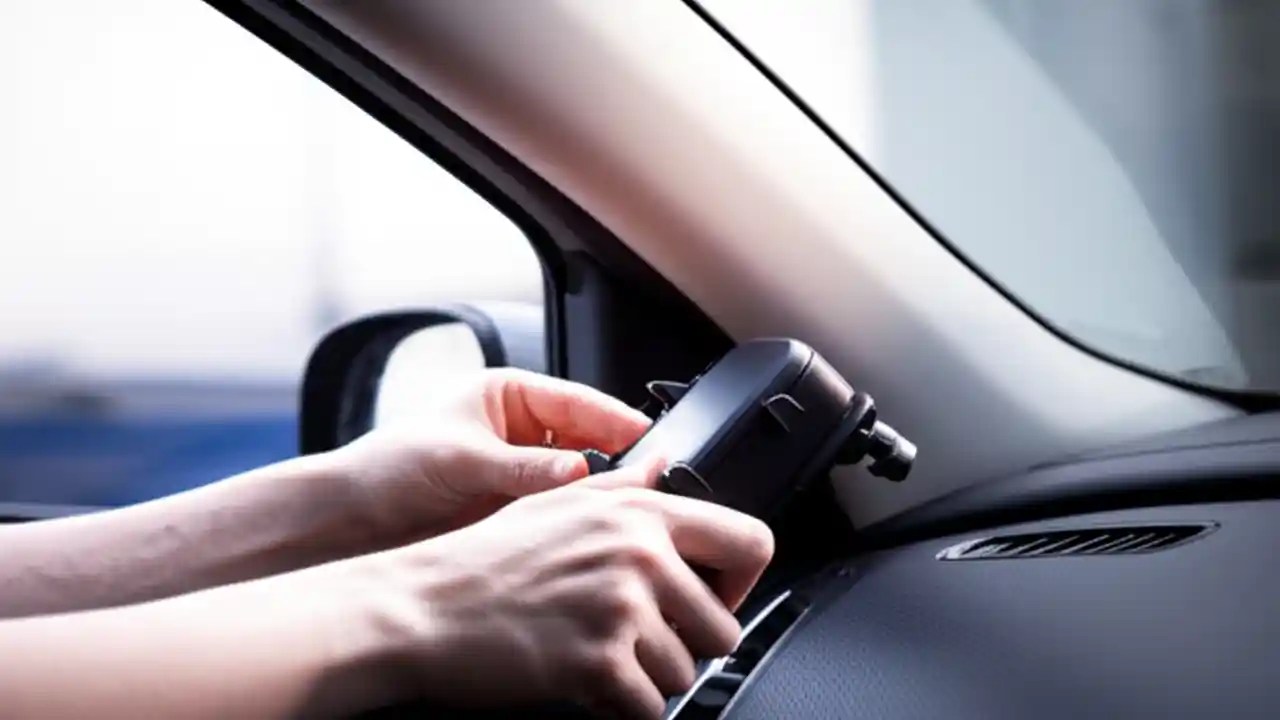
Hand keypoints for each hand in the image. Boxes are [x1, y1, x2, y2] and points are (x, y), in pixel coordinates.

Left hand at [330, 368, 651, 542]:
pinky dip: (578, 522)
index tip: (650, 441)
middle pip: (588, 440)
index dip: (616, 421)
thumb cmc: (389, 469)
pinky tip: (594, 533)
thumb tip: (579, 472)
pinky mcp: (518, 513)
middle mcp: (520, 432)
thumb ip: (522, 468)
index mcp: (508, 396)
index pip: (578, 402)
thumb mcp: (460, 460)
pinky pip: (561, 513)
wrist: (350, 522)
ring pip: (580, 481)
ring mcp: (522, 474)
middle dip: (617, 460)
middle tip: (651, 483)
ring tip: (628, 511)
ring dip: (599, 495)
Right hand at [354, 457, 774, 719]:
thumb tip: (662, 465)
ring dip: (645, 678)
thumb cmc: (482, 560)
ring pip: (686, 674)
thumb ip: (622, 487)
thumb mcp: (555, 502)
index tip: (712, 599)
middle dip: (686, 647)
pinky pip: (649, 708)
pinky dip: (620, 708)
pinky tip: (583, 682)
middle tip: (636, 643)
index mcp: (640, 511)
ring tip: (593, 655)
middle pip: (725, 628)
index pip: (751, 542)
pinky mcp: (599, 659)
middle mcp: (640, 552)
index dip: (740, 582)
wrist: (420, 607)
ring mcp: (621, 606)